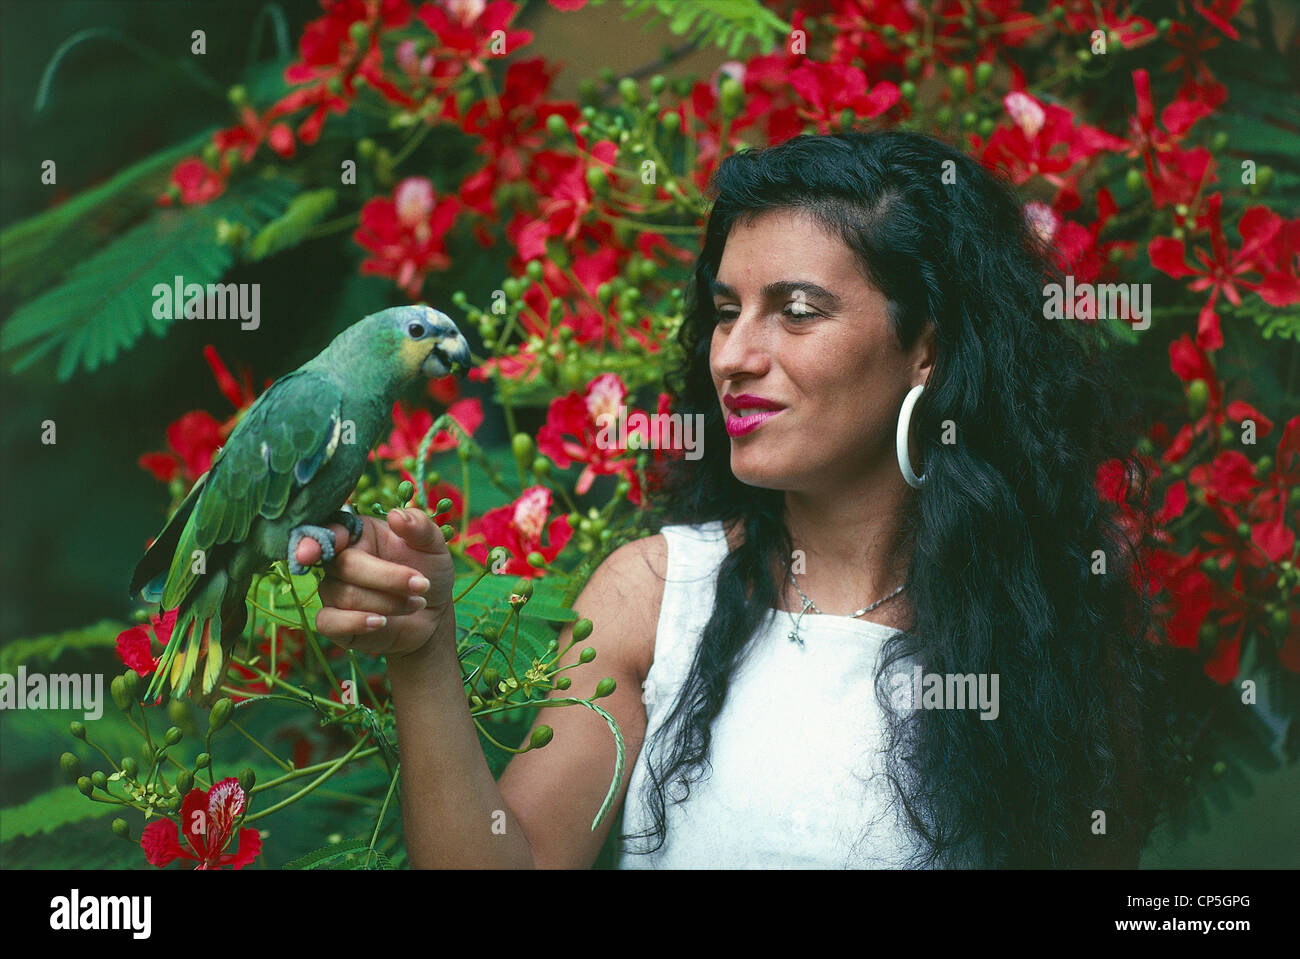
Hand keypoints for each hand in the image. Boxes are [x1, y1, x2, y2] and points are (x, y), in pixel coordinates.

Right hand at [296, 508, 454, 658]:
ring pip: (345, 595)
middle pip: (344, 565)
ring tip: (417, 602)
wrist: (433, 614)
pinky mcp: (334, 622)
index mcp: (357, 533)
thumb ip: (419, 526)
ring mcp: (333, 591)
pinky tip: (381, 622)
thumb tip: (396, 516)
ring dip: (388, 602)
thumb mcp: (433, 545)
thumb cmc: (428, 571)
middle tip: (422, 584)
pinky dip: (356, 623)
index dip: (315, 541)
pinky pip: (328, 622)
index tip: (310, 552)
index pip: (329, 532)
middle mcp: (338, 560)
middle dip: (387, 577)